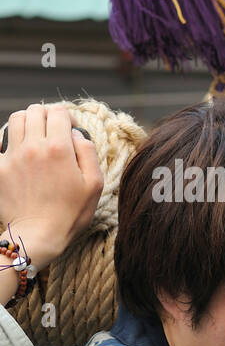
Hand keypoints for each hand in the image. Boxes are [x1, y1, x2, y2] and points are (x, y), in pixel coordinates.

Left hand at [0, 104, 102, 270]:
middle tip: (55, 131)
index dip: (69, 117)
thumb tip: (76, 135)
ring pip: (16, 119)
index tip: (73, 130)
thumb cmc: (70, 213)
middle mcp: (33, 147)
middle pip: (36, 111)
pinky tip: (24, 153)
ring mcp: (13, 156)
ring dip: (29, 122)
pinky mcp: (0, 167)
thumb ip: (88, 153)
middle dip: (48, 116)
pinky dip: (14, 140)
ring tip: (38, 136)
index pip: (59, 112)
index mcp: (58, 148)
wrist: (38, 234)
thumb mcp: (94, 185)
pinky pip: (2, 141)